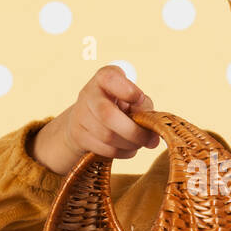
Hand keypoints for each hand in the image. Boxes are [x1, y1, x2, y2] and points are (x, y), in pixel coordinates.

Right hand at [31, 65, 158, 176]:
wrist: (87, 119)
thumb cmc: (119, 105)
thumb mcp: (133, 99)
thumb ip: (144, 107)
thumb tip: (151, 130)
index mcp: (105, 78)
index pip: (110, 78)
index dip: (127, 90)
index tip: (139, 98)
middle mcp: (89, 94)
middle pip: (107, 115)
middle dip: (133, 131)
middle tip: (149, 139)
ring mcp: (80, 115)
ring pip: (107, 136)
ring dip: (130, 144)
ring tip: (139, 143)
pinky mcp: (79, 136)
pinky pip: (104, 149)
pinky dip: (122, 152)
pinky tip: (128, 148)